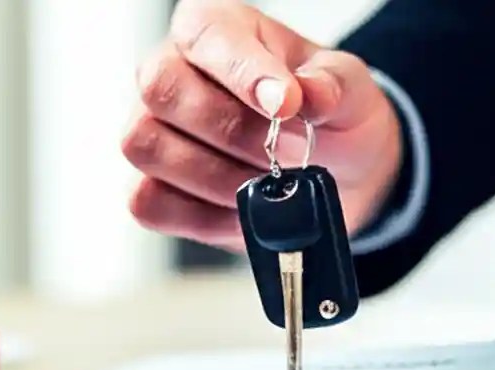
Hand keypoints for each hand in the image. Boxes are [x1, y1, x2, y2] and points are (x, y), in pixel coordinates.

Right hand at [123, 0, 402, 248]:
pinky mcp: (146, 188)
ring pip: (147, 147)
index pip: (205, 35)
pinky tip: (243, 209)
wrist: (330, 171)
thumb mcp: (347, 89)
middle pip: (162, 90)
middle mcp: (168, 72)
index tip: (286, 103)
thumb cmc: (324, 115)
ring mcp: (148, 131)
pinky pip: (150, 203)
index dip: (241, 70)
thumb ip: (332, 85)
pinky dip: (202, 215)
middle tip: (287, 153)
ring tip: (269, 183)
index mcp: (212, 28)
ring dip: (217, 176)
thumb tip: (312, 94)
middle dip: (232, 131)